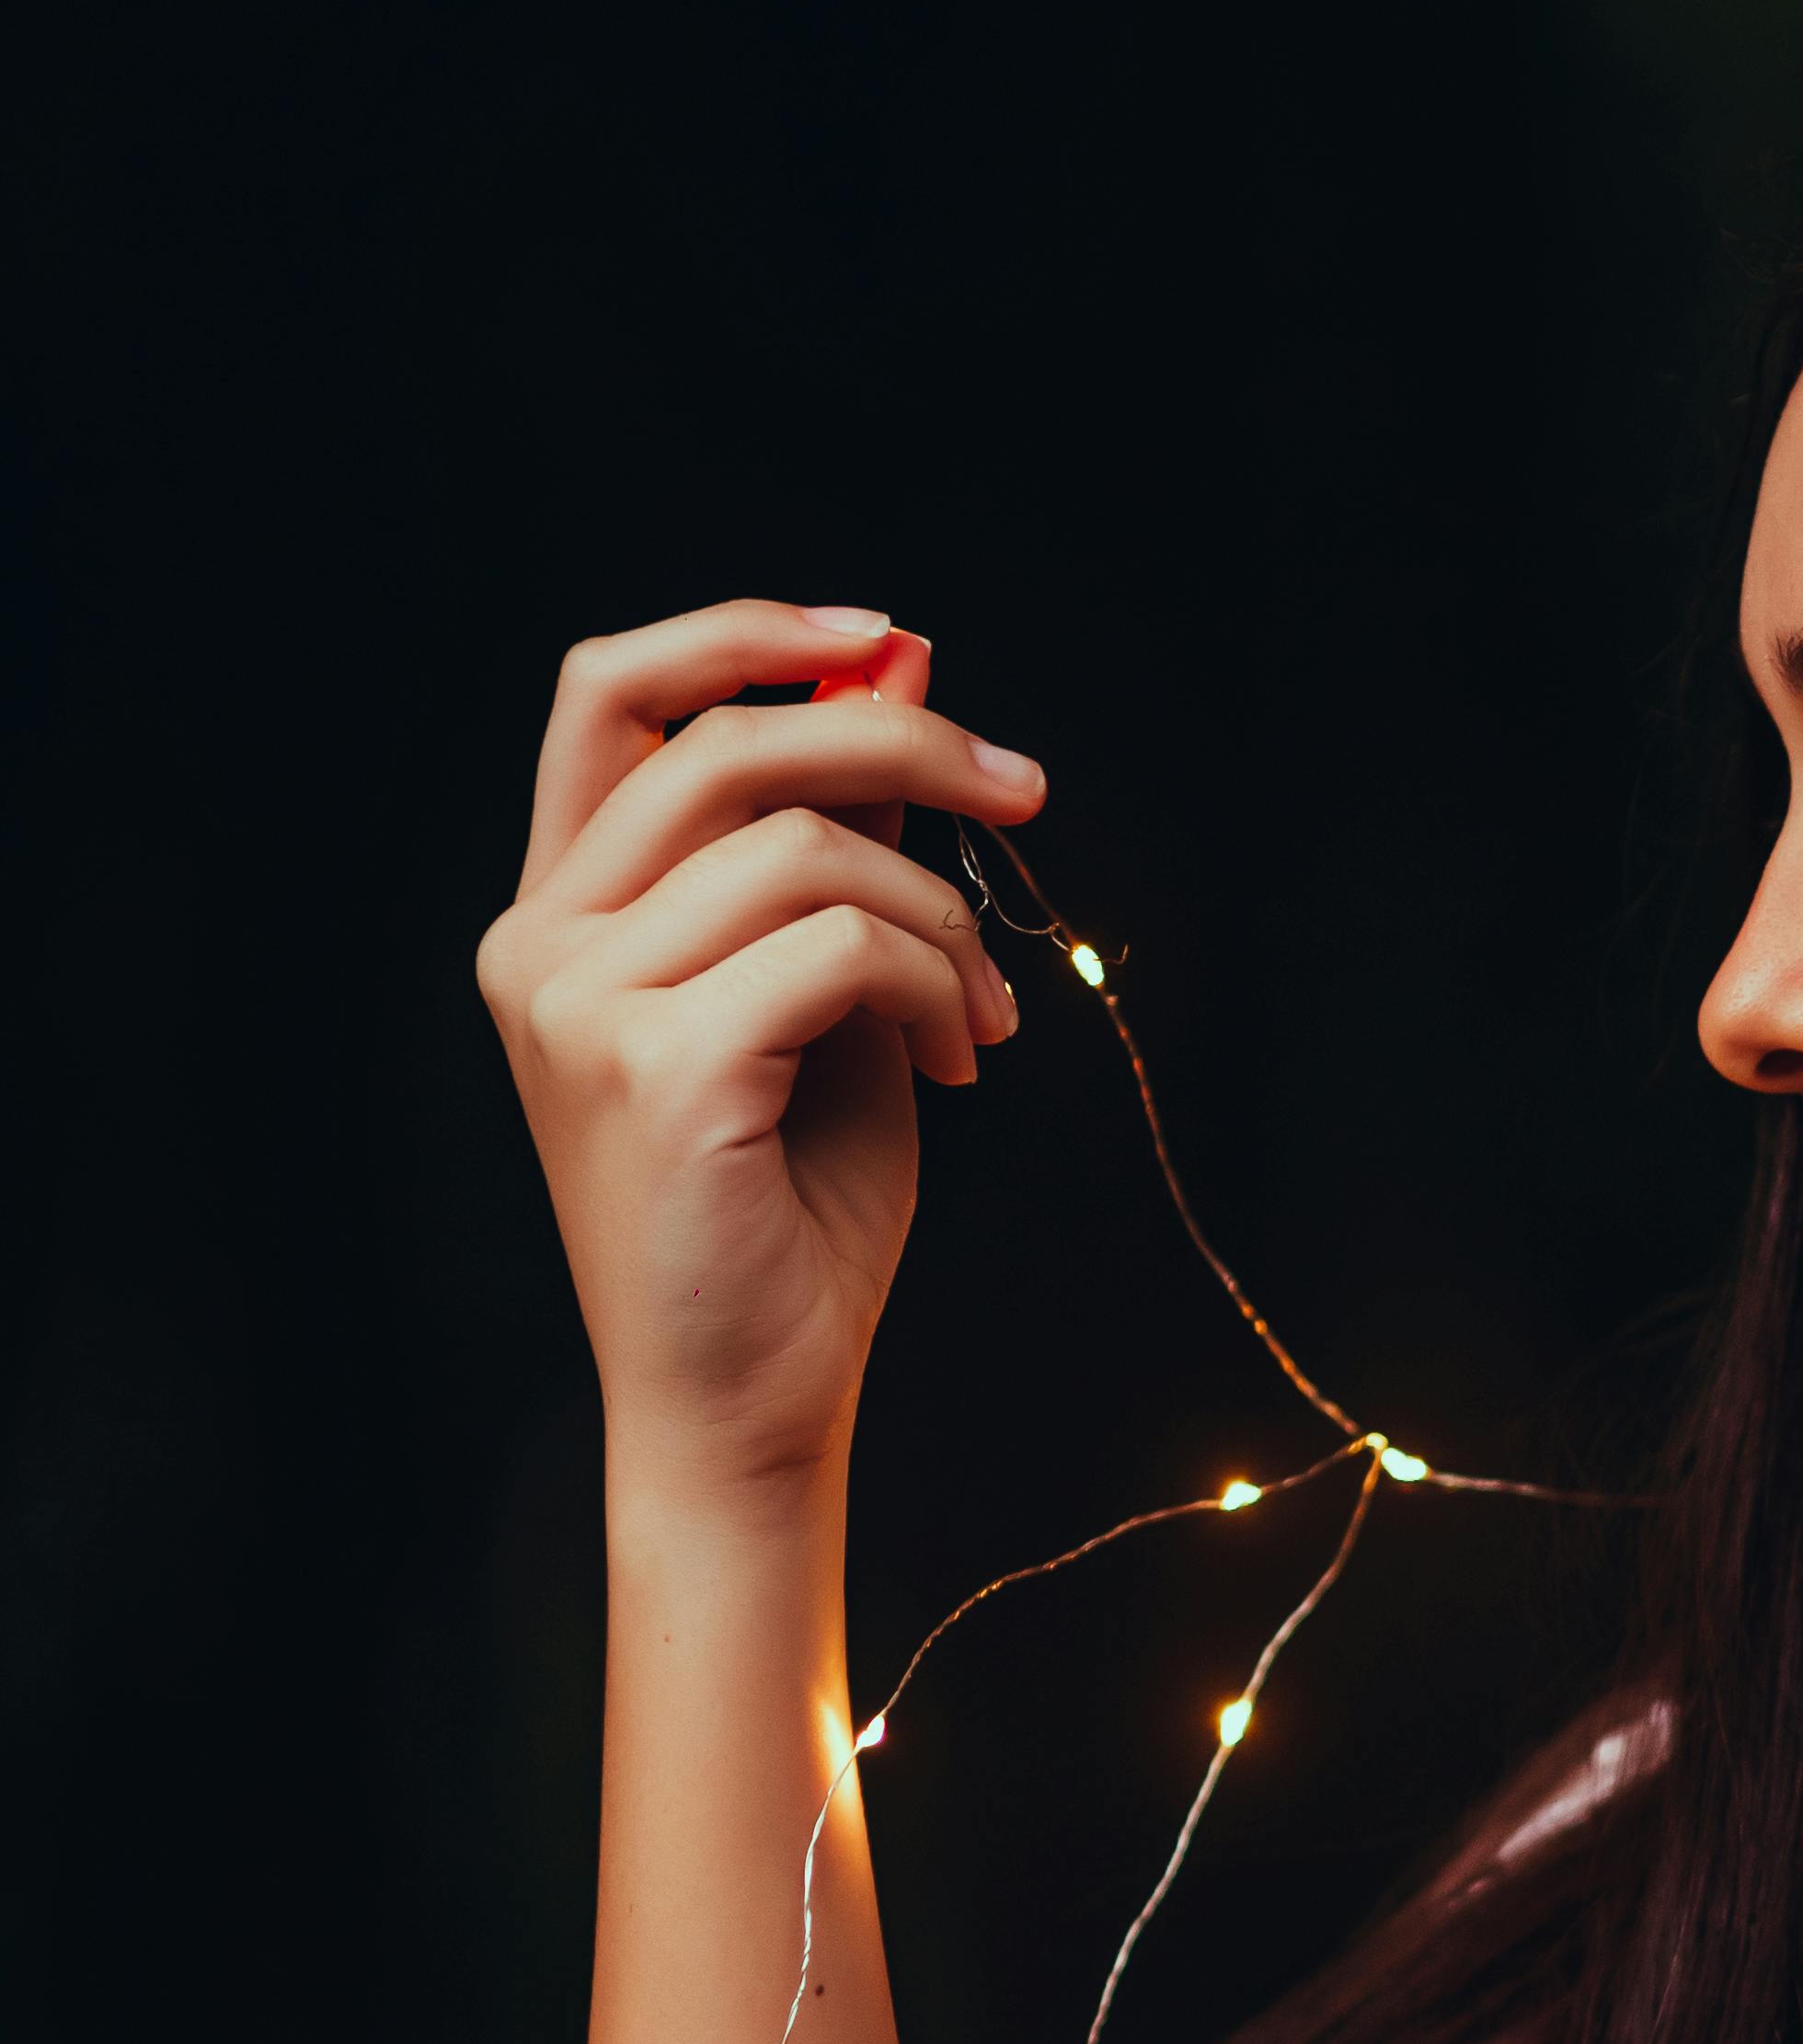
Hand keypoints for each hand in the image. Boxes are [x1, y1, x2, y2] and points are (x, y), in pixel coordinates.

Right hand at [475, 600, 1048, 1510]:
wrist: (750, 1406)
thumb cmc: (784, 1219)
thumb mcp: (823, 997)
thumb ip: (838, 848)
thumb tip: (899, 679)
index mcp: (556, 917)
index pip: (610, 697)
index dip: (743, 637)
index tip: (882, 642)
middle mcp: (539, 945)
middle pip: (727, 744)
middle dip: (904, 744)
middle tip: (1022, 792)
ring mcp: (581, 1005)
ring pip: (809, 850)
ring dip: (940, 919)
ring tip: (981, 1015)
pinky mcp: (659, 1067)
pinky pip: (843, 947)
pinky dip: (933, 984)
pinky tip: (958, 1060)